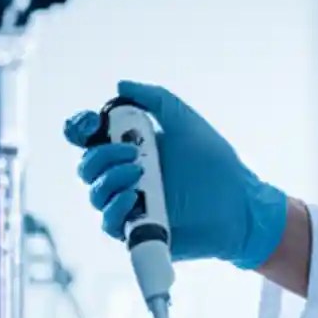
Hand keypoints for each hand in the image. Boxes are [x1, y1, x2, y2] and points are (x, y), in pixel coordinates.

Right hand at [63, 81, 288, 269]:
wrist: (238, 205)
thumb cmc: (215, 164)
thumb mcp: (186, 122)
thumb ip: (156, 100)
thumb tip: (121, 86)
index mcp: (130, 149)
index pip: (90, 139)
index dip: (79, 129)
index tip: (90, 124)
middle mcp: (124, 177)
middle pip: (87, 167)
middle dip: (102, 156)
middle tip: (134, 153)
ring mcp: (128, 205)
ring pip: (94, 195)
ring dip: (110, 180)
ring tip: (139, 174)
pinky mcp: (136, 231)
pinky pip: (109, 223)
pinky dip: (115, 208)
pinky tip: (133, 197)